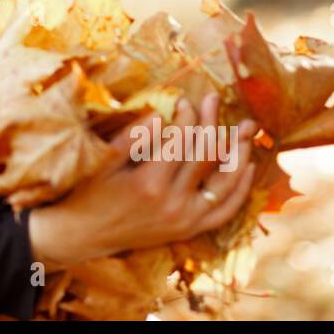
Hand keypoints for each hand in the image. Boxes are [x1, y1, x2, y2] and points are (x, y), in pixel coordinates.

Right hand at [29, 93, 257, 269]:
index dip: (187, 116)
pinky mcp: (189, 230)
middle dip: (212, 122)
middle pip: (205, 155)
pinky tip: (248, 167)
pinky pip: (225, 211)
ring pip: (224, 182)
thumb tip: (159, 115)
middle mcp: (173, 203)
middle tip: (214, 99)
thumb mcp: (103, 162)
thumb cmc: (91, 192)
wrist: (85, 234)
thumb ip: (131, 138)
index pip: (181, 140)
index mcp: (150, 183)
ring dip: (239, 152)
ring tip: (247, 128)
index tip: (185, 99)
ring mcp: (185, 220)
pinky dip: (240, 189)